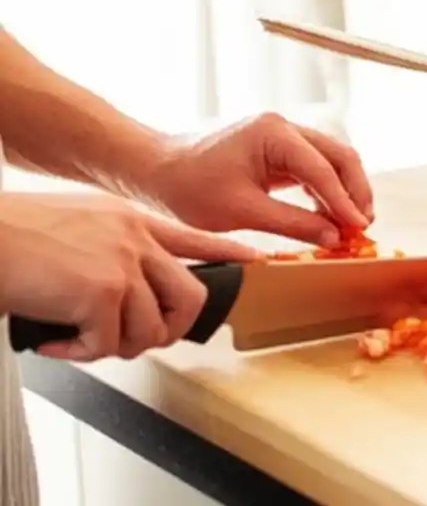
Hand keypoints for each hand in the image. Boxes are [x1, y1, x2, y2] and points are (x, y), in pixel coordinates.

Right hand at [0, 192, 261, 360]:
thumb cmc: (12, 236)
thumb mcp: (77, 226)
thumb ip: (112, 251)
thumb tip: (124, 297)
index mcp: (130, 220)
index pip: (195, 237)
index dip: (228, 254)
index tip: (255, 262)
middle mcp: (135, 238)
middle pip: (191, 295)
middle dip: (171, 330)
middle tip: (138, 339)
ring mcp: (122, 263)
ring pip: (150, 328)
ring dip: (114, 346)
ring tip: (80, 340)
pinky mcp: (102, 291)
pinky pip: (109, 344)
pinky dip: (81, 353)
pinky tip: (55, 342)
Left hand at [144, 113, 373, 247]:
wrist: (154, 169)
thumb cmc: (188, 186)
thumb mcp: (241, 211)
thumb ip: (293, 223)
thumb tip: (333, 238)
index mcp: (274, 133)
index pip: (323, 169)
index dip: (345, 200)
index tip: (360, 228)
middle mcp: (284, 127)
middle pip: (339, 156)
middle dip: (355, 191)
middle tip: (363, 226)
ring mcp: (282, 136)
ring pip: (332, 161)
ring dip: (345, 191)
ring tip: (352, 224)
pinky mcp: (277, 150)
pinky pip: (314, 168)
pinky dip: (326, 191)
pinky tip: (330, 216)